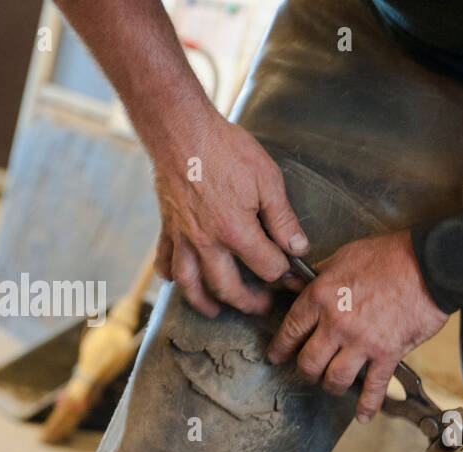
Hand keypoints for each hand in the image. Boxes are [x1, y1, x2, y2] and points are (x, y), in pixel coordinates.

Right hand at [151, 112, 307, 316]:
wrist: (179, 128)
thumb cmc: (224, 148)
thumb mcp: (267, 179)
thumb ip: (283, 218)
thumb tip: (298, 246)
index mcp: (237, 231)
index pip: (267, 267)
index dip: (285, 274)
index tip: (294, 275)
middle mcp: (207, 242)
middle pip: (228, 288)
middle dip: (249, 302)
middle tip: (262, 305)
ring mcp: (184, 236)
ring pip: (191, 283)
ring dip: (203, 302)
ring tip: (215, 311)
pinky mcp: (167, 226)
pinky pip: (164, 259)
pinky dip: (168, 275)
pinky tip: (176, 281)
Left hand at [266, 231, 450, 421]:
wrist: (429, 264)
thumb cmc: (390, 255)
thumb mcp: (346, 255)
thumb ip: (321, 273)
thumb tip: (299, 282)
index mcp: (321, 296)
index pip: (291, 329)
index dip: (281, 347)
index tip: (277, 356)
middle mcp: (336, 323)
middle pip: (308, 361)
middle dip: (305, 371)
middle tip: (307, 373)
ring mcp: (361, 342)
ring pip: (335, 379)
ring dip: (331, 386)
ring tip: (333, 385)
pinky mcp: (387, 354)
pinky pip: (374, 388)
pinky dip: (367, 406)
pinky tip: (362, 415)